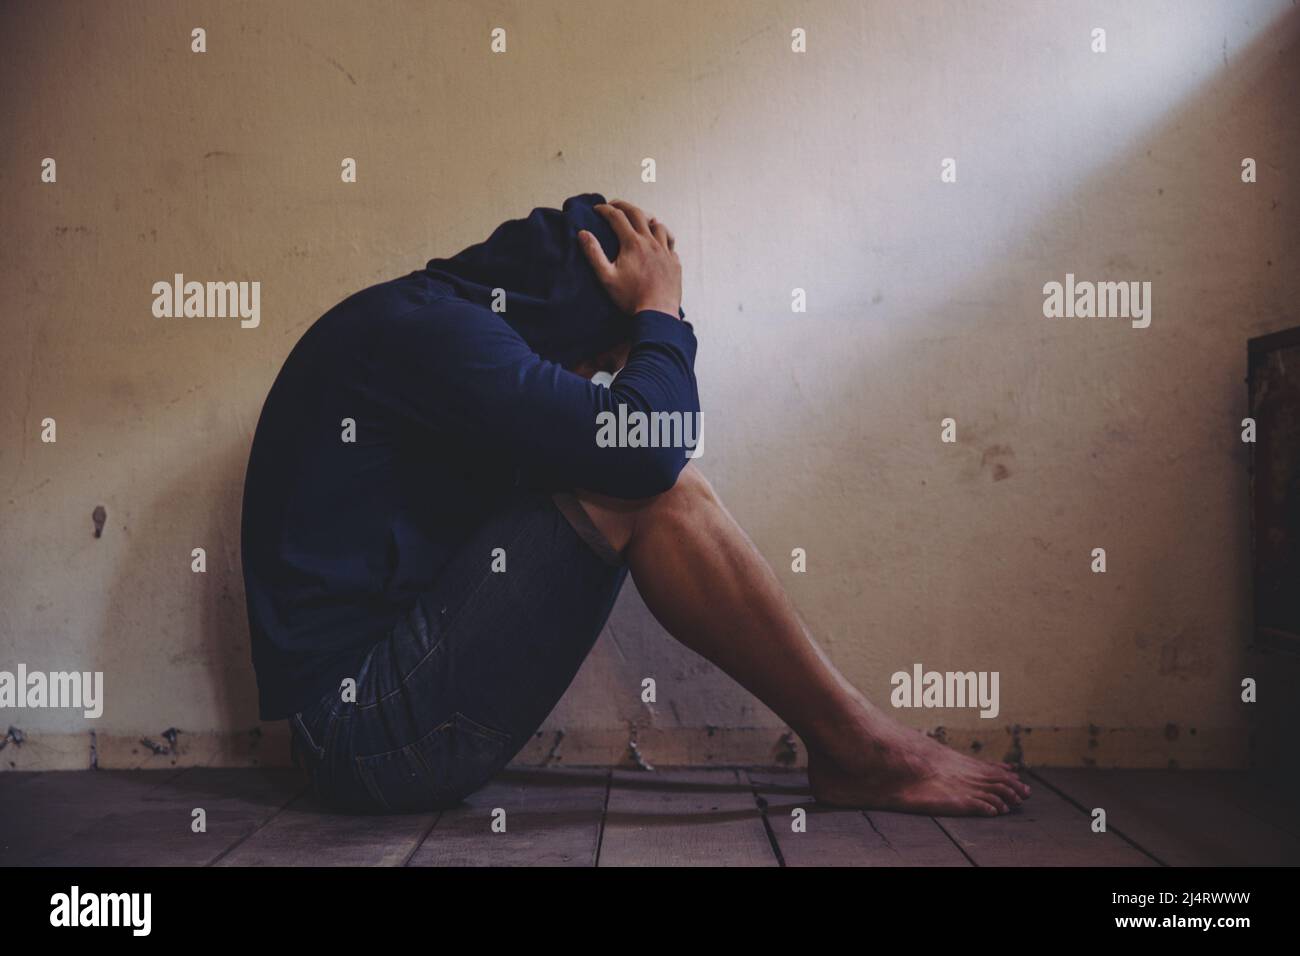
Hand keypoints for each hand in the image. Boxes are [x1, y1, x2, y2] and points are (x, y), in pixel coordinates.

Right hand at [578, 199, 681, 317]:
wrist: (657, 313)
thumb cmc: (631, 298)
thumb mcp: (606, 277)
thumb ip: (594, 253)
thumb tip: (583, 234)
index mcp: (633, 243)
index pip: (617, 217)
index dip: (605, 209)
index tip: (597, 208)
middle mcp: (651, 242)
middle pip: (638, 214)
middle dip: (624, 206)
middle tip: (614, 205)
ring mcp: (665, 251)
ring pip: (658, 225)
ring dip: (647, 219)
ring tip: (640, 221)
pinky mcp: (674, 263)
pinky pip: (670, 243)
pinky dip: (662, 238)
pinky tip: (659, 244)